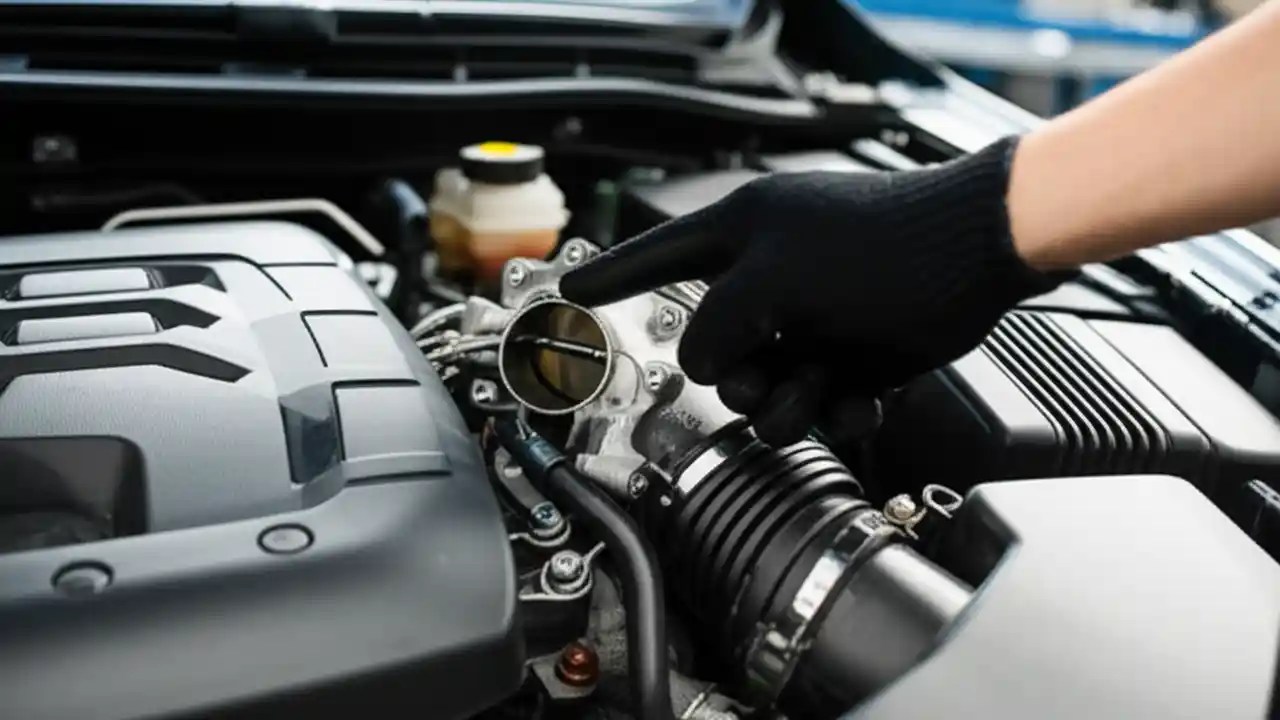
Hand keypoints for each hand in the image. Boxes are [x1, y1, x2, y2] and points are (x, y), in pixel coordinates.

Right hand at [560, 138, 1065, 446]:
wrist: (978, 255)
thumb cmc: (884, 246)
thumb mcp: (777, 279)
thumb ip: (716, 324)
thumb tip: (706, 364)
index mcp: (743, 236)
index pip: (656, 256)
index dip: (609, 278)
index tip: (572, 293)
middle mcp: (772, 279)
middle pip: (716, 351)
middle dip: (743, 377)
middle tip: (771, 373)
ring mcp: (813, 321)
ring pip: (766, 390)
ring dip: (792, 401)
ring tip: (825, 384)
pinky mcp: (853, 356)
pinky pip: (817, 404)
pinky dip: (836, 411)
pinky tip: (858, 400)